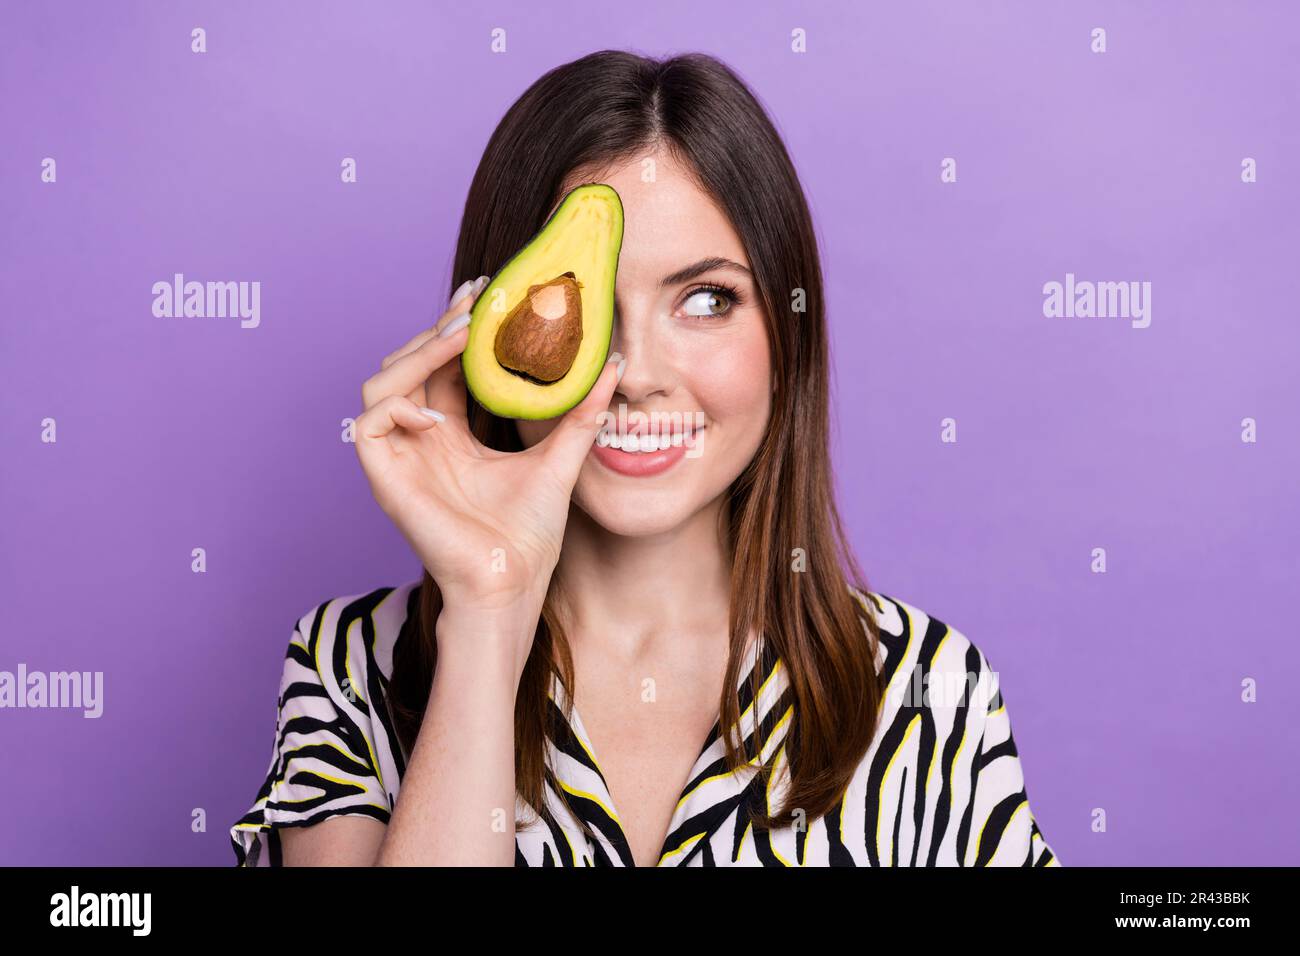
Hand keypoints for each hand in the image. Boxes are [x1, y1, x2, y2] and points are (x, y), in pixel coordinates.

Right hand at [353, 279, 623, 630]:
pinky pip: (369, 423)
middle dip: (437, 329)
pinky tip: (436, 411)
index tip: (484, 294)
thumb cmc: (529, 535)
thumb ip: (580, 414)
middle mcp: (421, 440)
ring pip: (381, 383)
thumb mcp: (559, 458)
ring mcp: (400, 458)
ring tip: (458, 337)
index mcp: (452, 435)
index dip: (456, 329)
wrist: (512, 582)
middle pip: (410, 364)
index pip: (443, 367)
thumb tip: (612, 365)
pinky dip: (397, 406)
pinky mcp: (385, 477)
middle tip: (473, 302)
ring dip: (416, 353)